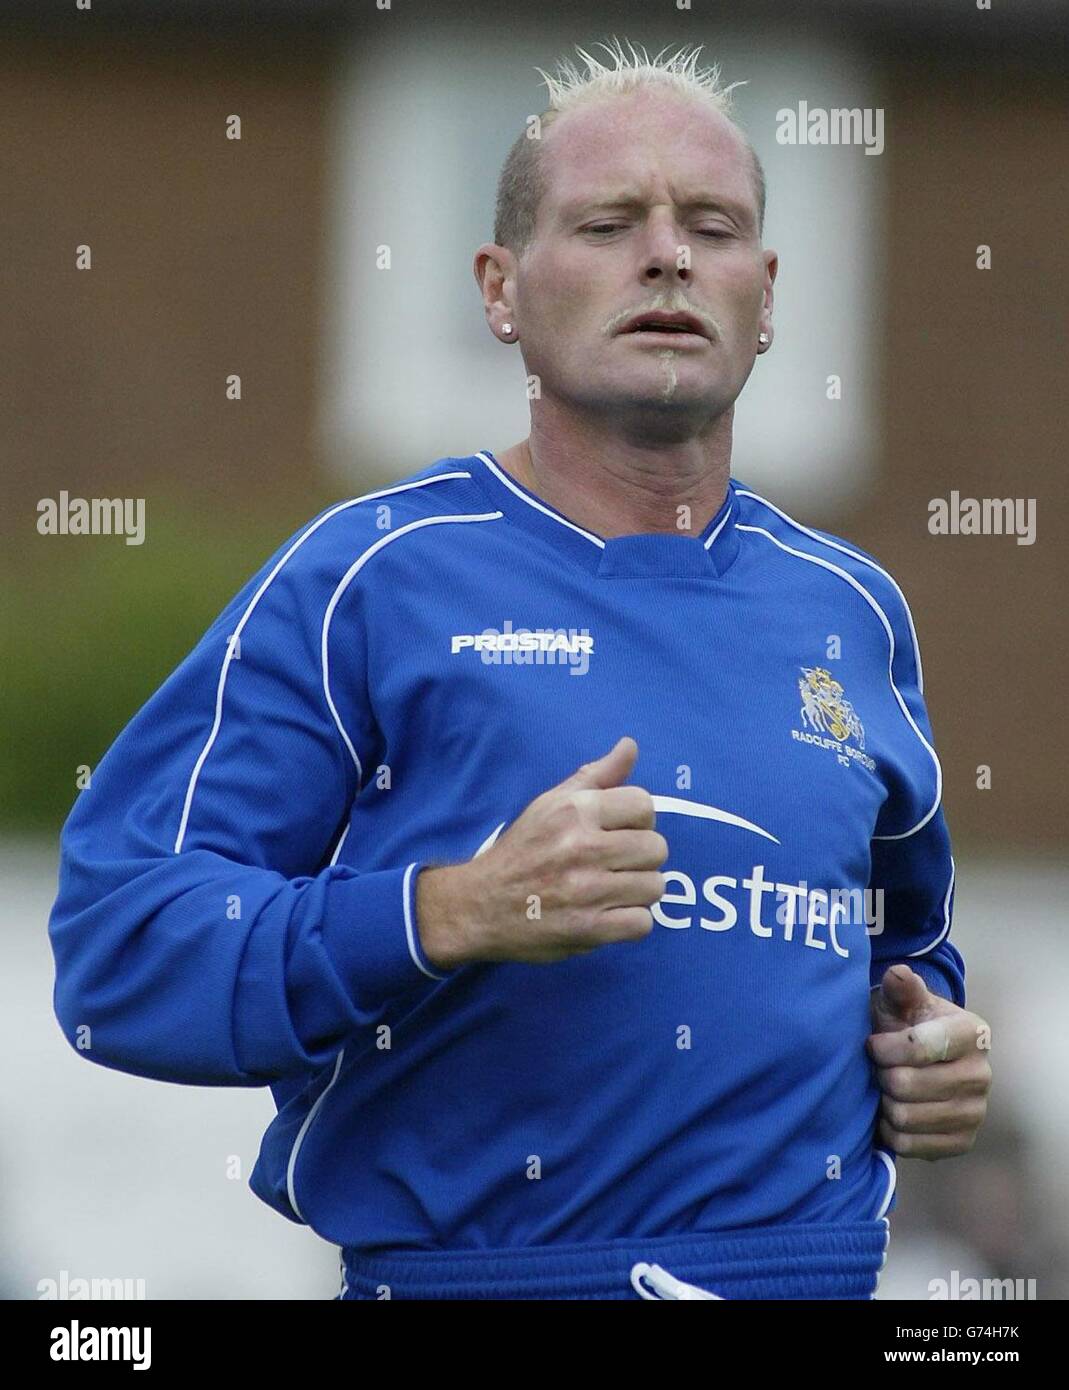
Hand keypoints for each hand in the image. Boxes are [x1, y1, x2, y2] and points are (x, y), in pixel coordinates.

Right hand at [417, 736, 667, 966]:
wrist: (480, 904)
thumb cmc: (521, 850)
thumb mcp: (551, 803)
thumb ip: (596, 776)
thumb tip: (630, 745)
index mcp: (575, 811)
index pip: (644, 805)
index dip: (638, 820)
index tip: (620, 832)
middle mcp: (583, 846)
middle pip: (656, 848)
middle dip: (641, 857)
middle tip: (616, 864)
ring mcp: (587, 890)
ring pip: (654, 886)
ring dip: (638, 891)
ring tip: (613, 890)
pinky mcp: (588, 929)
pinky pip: (642, 923)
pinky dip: (630, 922)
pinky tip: (609, 914)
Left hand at [867, 964, 991, 1159]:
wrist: (920, 1062)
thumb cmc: (906, 1026)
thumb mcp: (902, 1002)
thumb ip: (900, 988)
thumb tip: (897, 974)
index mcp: (972, 1033)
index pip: (919, 1046)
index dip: (885, 1047)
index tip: (873, 1044)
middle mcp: (982, 1074)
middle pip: (905, 1085)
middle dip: (881, 1075)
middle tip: (879, 1068)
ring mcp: (975, 1112)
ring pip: (904, 1116)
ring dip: (883, 1103)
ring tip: (884, 1087)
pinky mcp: (962, 1142)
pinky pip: (909, 1144)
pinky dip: (890, 1130)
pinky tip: (891, 1111)